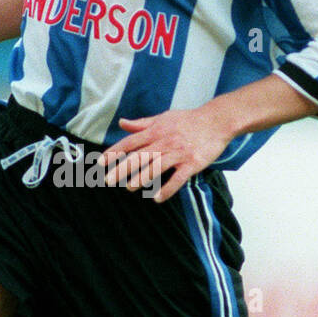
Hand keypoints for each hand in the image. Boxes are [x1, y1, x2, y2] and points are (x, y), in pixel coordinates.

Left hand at [99, 104, 231, 202]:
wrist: (217, 120)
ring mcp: (179, 153)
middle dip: (122, 169)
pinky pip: (178, 178)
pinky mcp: (192, 163)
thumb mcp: (163, 117)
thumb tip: (122, 123)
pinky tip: (157, 198)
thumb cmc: (188, 120)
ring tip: (129, 188)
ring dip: (142, 179)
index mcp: (156, 131)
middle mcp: (165, 142)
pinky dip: (167, 189)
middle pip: (139, 157)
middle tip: (108, 181)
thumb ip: (141, 123)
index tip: (100, 163)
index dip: (114, 152)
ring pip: (156, 167)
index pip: (130, 143)